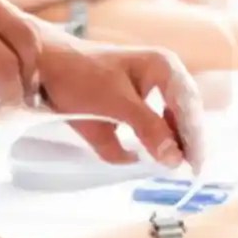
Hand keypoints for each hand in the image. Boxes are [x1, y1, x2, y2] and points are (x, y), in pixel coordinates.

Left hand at [34, 25, 205, 168]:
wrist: (43, 65)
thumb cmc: (80, 75)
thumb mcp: (117, 102)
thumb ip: (149, 128)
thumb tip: (175, 159)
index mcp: (163, 67)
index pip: (188, 106)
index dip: (194, 137)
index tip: (194, 165)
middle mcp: (160, 78)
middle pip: (183, 115)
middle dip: (186, 142)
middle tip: (189, 171)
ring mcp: (145, 92)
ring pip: (168, 123)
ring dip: (171, 144)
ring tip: (172, 167)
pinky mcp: (128, 107)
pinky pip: (148, 128)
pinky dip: (151, 144)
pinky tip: (153, 158)